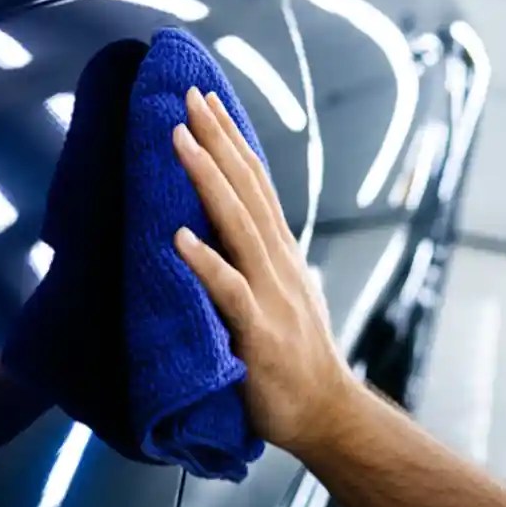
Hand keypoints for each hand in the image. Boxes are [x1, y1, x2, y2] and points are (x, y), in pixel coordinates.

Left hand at [172, 86, 355, 453]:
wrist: (327, 411)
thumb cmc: (293, 355)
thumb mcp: (279, 293)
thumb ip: (256, 259)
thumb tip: (227, 226)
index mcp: (278, 251)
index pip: (254, 182)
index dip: (230, 138)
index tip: (207, 99)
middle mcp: (277, 261)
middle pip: (245, 187)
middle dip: (216, 138)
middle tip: (188, 95)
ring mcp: (270, 294)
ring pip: (237, 224)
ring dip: (207, 179)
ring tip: (179, 140)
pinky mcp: (257, 334)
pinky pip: (228, 291)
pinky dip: (205, 262)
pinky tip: (178, 237)